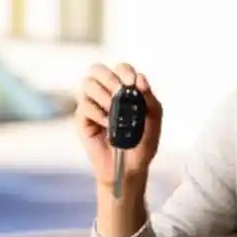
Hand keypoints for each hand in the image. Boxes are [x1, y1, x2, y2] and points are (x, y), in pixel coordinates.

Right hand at [75, 62, 161, 189]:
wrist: (130, 168)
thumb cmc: (142, 143)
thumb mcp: (153, 120)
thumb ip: (149, 98)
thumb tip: (140, 78)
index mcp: (125, 90)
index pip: (120, 68)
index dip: (124, 71)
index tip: (130, 82)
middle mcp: (106, 93)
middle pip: (98, 70)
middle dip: (109, 79)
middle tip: (119, 93)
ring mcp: (93, 105)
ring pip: (88, 84)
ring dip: (103, 95)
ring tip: (113, 112)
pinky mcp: (83, 118)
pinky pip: (84, 105)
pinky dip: (97, 113)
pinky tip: (107, 124)